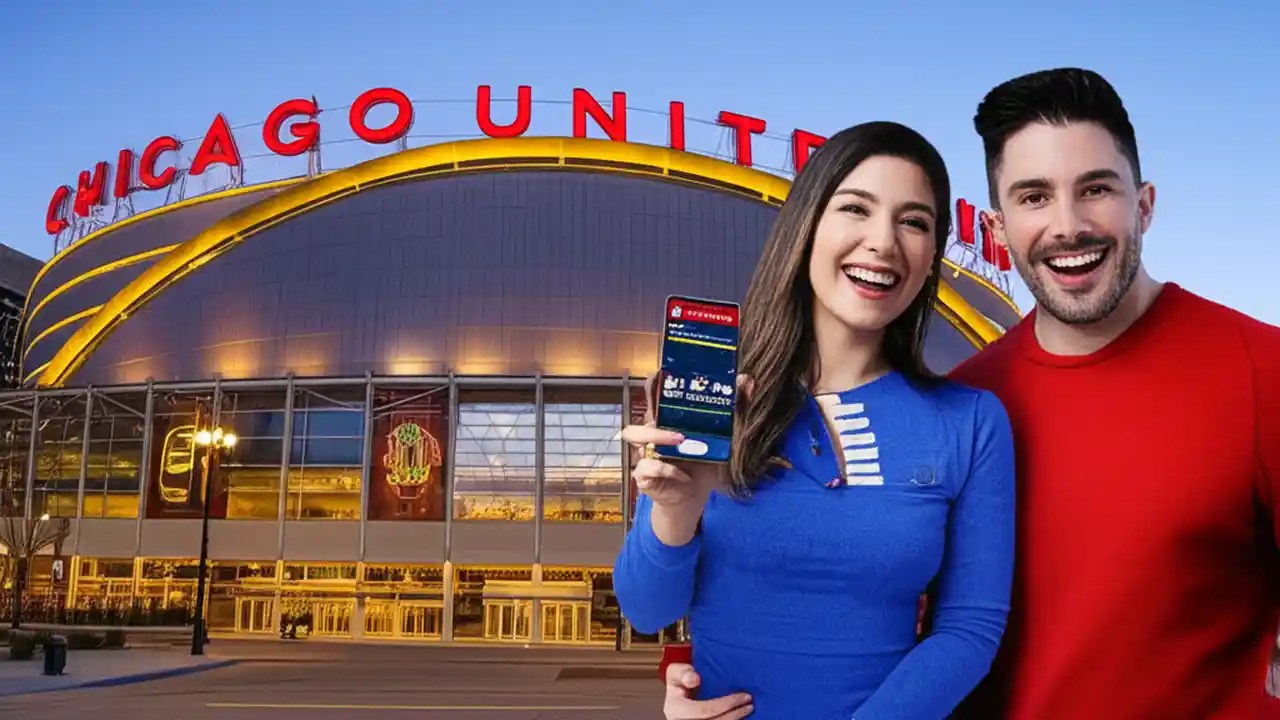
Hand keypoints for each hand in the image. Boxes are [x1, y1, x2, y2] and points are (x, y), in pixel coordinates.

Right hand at [623, 373, 751, 543]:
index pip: (653, 395)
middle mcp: (652, 431)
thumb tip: (748, 380)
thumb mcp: (724, 438)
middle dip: (654, 411)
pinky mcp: (643, 473)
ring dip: (657, 435)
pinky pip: (647, 466)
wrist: (694, 497)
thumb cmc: (704, 465)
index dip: (654, 383)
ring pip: (635, 435)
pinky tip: (683, 475)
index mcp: (667, 419)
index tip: (663, 372)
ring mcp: (645, 451)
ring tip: (679, 440)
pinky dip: (667, 469)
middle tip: (680, 417)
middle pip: (642, 412)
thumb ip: (735, 409)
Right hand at [663, 662, 752, 718]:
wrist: (677, 698)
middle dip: (734, 714)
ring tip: (747, 709)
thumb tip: (695, 679)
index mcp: (675, 709)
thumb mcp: (676, 673)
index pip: (703, 710)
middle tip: (749, 704)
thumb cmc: (679, 684)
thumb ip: (682, 672)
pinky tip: (739, 715)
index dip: (725, 704)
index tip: (742, 696)